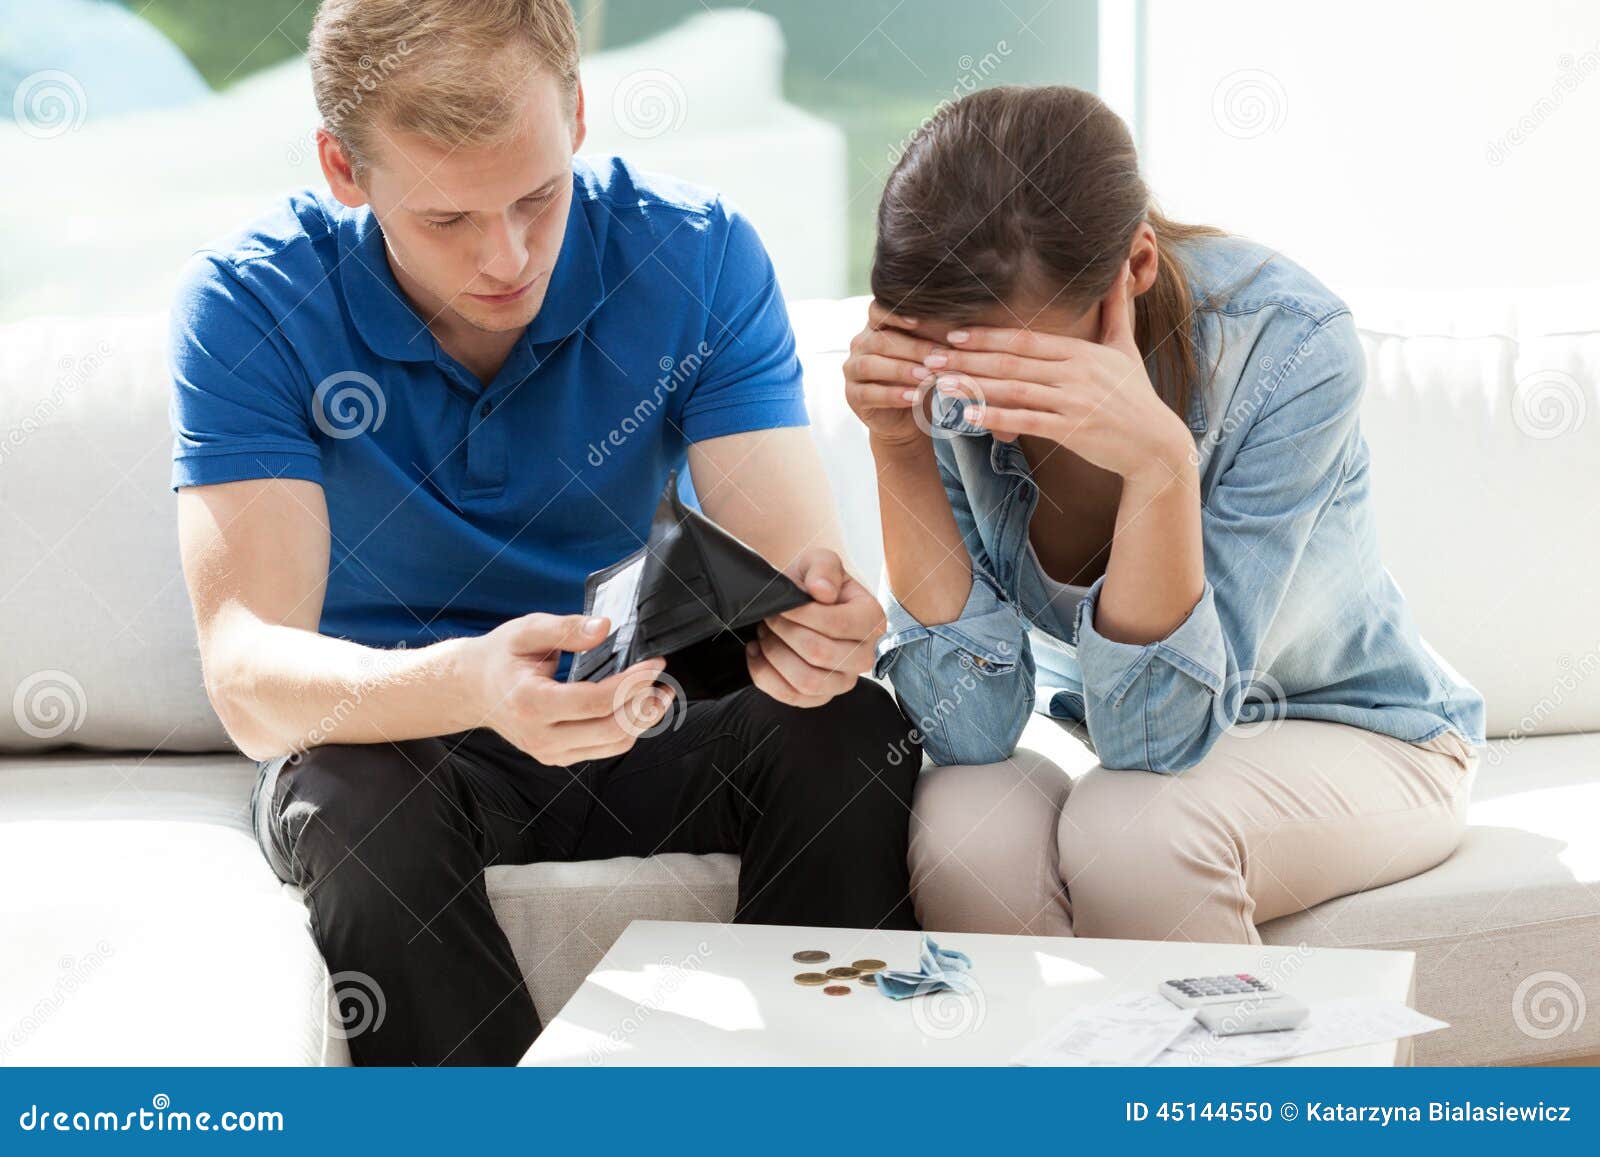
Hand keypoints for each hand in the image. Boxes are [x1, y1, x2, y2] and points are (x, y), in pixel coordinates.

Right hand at [469, 613, 675, 764]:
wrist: (473, 689)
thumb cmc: (501, 657)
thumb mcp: (527, 630)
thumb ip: (567, 628)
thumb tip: (605, 627)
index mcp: (531, 703)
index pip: (595, 701)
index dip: (631, 683)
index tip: (654, 662)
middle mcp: (540, 737)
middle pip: (610, 729)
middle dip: (644, 704)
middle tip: (663, 679)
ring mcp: (550, 753)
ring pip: (613, 745)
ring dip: (643, 720)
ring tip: (659, 694)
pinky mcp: (559, 758)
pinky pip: (604, 749)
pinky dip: (628, 729)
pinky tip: (638, 707)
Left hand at [747, 548, 886, 706]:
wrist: (799, 603)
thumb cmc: (812, 582)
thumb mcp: (818, 561)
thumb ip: (823, 567)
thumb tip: (823, 591)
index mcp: (872, 620)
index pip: (838, 625)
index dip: (802, 615)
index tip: (781, 605)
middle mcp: (865, 655)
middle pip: (820, 654)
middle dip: (784, 632)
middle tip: (770, 616)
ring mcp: (844, 680)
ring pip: (806, 681)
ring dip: (775, 654)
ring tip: (765, 633)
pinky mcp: (821, 697)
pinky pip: (791, 697)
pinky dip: (765, 675)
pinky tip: (757, 653)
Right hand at [843, 301, 947, 449]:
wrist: (908, 418)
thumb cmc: (921, 380)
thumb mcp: (929, 357)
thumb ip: (934, 339)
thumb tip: (959, 326)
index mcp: (877, 328)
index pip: (877, 311)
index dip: (895, 313)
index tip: (918, 320)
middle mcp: (860, 345)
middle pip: (881, 340)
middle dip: (912, 349)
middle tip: (938, 358)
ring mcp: (852, 370)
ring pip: (871, 365)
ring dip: (901, 370)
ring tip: (927, 378)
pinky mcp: (852, 396)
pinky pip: (868, 393)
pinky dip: (892, 395)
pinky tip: (913, 396)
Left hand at [929, 262, 1192, 481]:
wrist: (1156, 444)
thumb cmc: (1136, 396)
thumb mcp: (1125, 346)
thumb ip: (1114, 307)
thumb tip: (1119, 262)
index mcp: (1081, 351)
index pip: (1025, 340)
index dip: (987, 337)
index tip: (954, 334)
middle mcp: (1075, 371)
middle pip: (1012, 362)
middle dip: (968, 360)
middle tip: (931, 357)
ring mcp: (1074, 400)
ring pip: (1014, 390)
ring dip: (973, 387)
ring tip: (940, 385)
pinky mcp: (1073, 429)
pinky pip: (1027, 421)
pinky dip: (997, 418)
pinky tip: (969, 416)